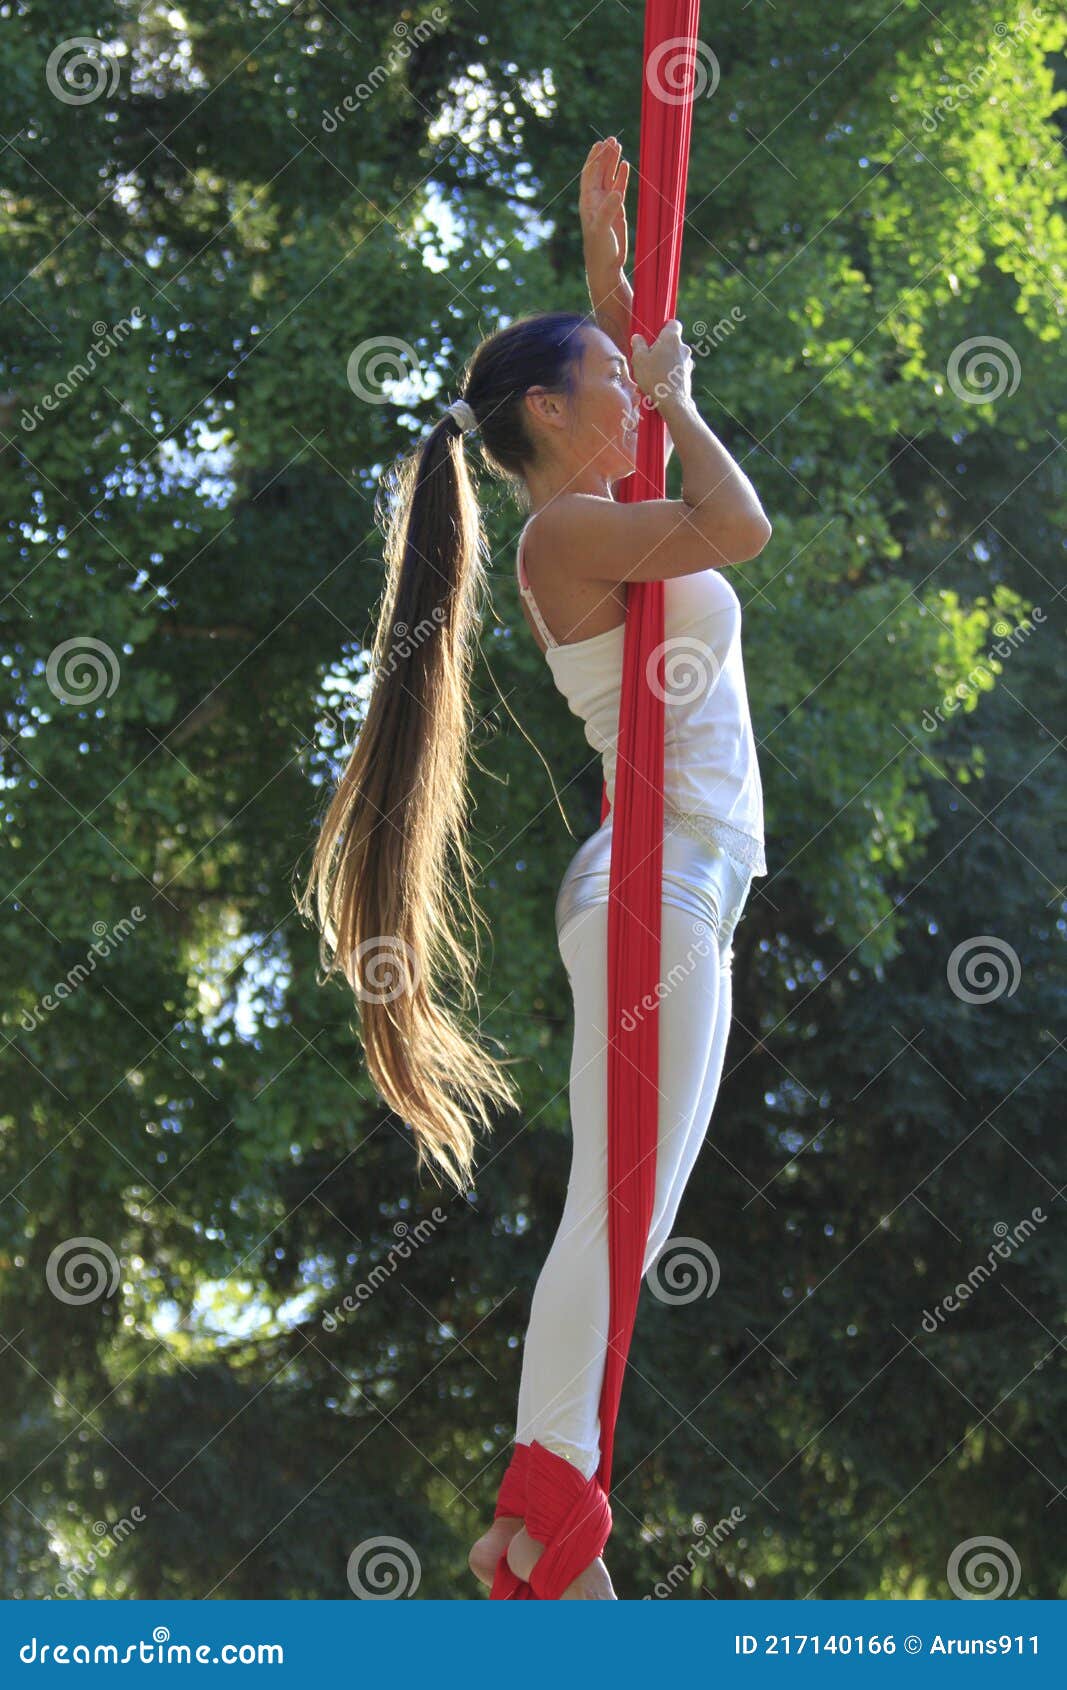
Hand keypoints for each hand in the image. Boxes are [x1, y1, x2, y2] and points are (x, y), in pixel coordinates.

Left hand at [580, 136, 629, 280]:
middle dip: (604, 155)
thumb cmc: (599, 250)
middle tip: (612, 139)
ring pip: (609, 177)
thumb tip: (616, 192)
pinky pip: (618, 188)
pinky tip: (625, 165)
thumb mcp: (601, 230)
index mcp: (587, 202)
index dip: (594, 159)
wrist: (606, 266)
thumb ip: (607, 211)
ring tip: (618, 145)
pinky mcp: (616, 211)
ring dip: (612, 162)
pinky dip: (621, 176)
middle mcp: (595, 200)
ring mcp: (606, 204)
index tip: (599, 144)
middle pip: (599, 171)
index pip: (589, 174)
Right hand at [630, 319, 693, 410]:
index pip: (673, 323)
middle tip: (648, 360)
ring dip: (665, 363)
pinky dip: (669, 374)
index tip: (655, 336)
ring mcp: (688, 362)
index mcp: (672, 338)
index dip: (664, 328)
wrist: (672, 402)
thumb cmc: (654, 378)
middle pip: (672, 342)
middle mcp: (683, 348)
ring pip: (674, 357)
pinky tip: (659, 385)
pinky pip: (677, 370)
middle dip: (661, 348)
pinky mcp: (688, 376)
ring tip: (651, 376)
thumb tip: (637, 337)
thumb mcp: (639, 359)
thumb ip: (638, 345)